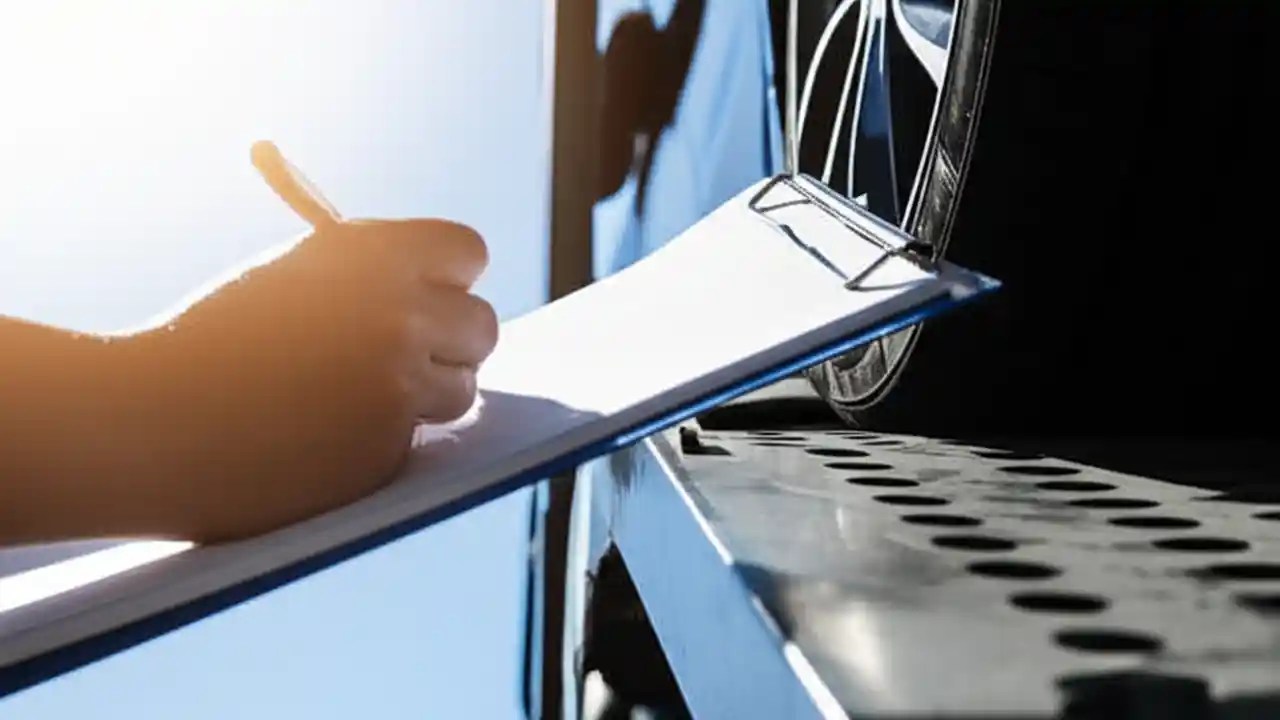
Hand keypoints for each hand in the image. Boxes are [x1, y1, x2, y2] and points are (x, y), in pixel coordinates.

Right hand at [120, 218, 497, 540]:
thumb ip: (368, 272)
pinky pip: (415, 440)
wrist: (146, 420)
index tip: (434, 289)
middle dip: (453, 339)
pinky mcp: (385, 452)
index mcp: (375, 254)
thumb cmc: (208, 340)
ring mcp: (397, 389)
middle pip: (482, 326)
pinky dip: (382, 438)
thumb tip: (436, 284)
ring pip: (461, 390)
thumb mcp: (291, 275)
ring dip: (425, 394)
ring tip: (355, 393)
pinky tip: (321, 434)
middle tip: (412, 350)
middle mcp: (401, 317)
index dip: (449, 274)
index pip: (468, 251)